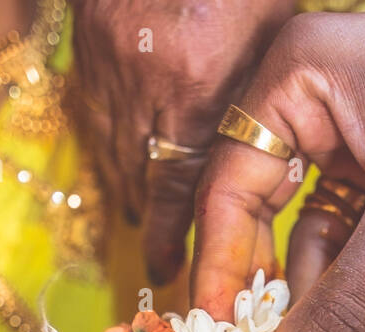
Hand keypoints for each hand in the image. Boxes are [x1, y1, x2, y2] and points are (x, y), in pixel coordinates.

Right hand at [72, 0, 295, 283]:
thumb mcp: (276, 29)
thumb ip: (264, 94)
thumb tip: (274, 162)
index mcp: (200, 82)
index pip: (181, 184)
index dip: (176, 234)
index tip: (173, 269)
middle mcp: (147, 80)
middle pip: (142, 175)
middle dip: (153, 221)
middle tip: (163, 256)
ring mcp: (110, 58)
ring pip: (111, 145)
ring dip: (130, 185)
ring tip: (146, 217)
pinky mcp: (88, 37)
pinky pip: (95, 106)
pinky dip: (112, 139)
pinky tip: (127, 156)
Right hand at [190, 0, 364, 331]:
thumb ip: (348, 304)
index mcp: (298, 76)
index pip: (230, 184)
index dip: (220, 268)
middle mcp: (317, 97)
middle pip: (266, 209)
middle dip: (270, 288)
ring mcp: (361, 130)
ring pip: (316, 230)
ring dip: (318, 295)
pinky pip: (359, 231)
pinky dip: (358, 281)